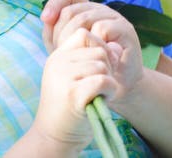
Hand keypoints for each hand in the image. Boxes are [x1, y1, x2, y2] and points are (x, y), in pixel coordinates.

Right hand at [32, 28, 117, 152]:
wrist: (54, 137)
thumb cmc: (70, 108)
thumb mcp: (78, 78)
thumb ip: (95, 59)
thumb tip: (117, 47)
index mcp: (57, 56)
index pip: (84, 34)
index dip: (99, 46)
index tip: (101, 67)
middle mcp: (57, 63)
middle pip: (98, 49)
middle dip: (107, 67)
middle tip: (100, 85)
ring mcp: (63, 78)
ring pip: (102, 64)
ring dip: (108, 80)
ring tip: (99, 94)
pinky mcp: (73, 94)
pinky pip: (103, 80)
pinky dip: (110, 90)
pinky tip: (103, 100)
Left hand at [41, 0, 143, 110]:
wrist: (114, 87)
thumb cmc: (88, 67)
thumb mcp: (65, 50)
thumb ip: (52, 34)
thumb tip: (45, 17)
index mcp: (85, 10)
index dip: (54, 3)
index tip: (44, 19)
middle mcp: (100, 10)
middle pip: (72, 10)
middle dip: (62, 33)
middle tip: (63, 53)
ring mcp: (114, 17)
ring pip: (84, 18)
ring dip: (75, 41)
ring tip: (77, 58)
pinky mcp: (126, 28)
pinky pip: (101, 28)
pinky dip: (94, 43)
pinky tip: (93, 58)